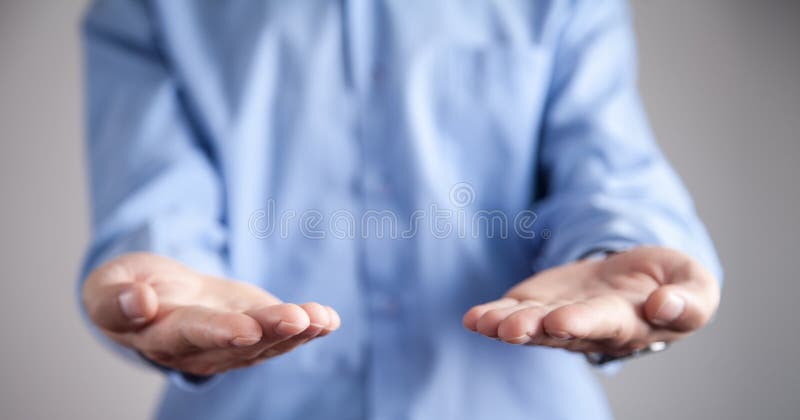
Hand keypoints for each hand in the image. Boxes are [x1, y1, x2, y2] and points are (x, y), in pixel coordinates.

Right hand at [82, 253, 339, 375]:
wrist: (152, 296)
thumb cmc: (127, 289)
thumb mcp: (108, 287)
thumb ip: (116, 298)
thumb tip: (139, 301)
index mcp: (161, 335)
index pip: (192, 334)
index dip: (219, 332)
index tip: (246, 328)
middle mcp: (202, 348)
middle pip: (238, 343)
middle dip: (269, 331)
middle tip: (296, 319)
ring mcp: (233, 344)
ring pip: (267, 341)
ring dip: (297, 331)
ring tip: (320, 318)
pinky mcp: (255, 331)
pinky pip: (282, 335)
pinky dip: (308, 328)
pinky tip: (328, 320)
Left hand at [463, 247, 719, 355]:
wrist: (641, 280)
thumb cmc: (671, 285)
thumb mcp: (695, 286)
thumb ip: (689, 302)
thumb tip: (663, 307)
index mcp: (627, 322)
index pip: (602, 324)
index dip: (581, 323)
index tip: (562, 320)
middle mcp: (587, 326)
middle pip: (557, 331)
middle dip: (534, 329)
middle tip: (512, 329)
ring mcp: (557, 317)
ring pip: (529, 326)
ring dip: (505, 326)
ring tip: (484, 323)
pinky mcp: (537, 306)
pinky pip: (511, 314)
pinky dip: (492, 316)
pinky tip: (473, 318)